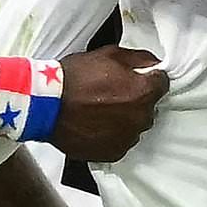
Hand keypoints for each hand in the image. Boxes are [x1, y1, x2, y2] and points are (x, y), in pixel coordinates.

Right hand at [49, 44, 168, 161]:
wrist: (45, 105)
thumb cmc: (75, 76)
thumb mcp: (109, 54)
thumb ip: (138, 58)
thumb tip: (153, 64)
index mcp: (143, 93)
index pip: (162, 84)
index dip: (148, 78)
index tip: (135, 78)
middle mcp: (140, 118)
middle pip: (149, 106)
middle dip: (136, 99)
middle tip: (113, 93)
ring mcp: (127, 138)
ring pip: (134, 125)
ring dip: (125, 118)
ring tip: (101, 110)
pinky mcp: (112, 153)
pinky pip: (120, 141)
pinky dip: (112, 134)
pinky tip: (96, 124)